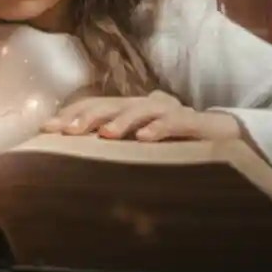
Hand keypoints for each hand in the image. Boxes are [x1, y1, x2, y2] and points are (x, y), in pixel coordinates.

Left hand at [42, 91, 242, 141]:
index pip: (95, 107)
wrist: (224, 140)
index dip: (71, 115)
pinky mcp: (193, 122)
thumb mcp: (138, 150)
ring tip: (105, 135)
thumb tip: (71, 166)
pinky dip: (159, 128)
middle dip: (87, 117)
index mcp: (130, 110)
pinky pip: (174, 122)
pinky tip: (145, 139)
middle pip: (111, 105)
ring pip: (140, 110)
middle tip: (67, 132)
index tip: (46, 130)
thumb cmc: (174, 148)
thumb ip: (112, 152)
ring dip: (122, 121)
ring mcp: (169, 110)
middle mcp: (146, 105)